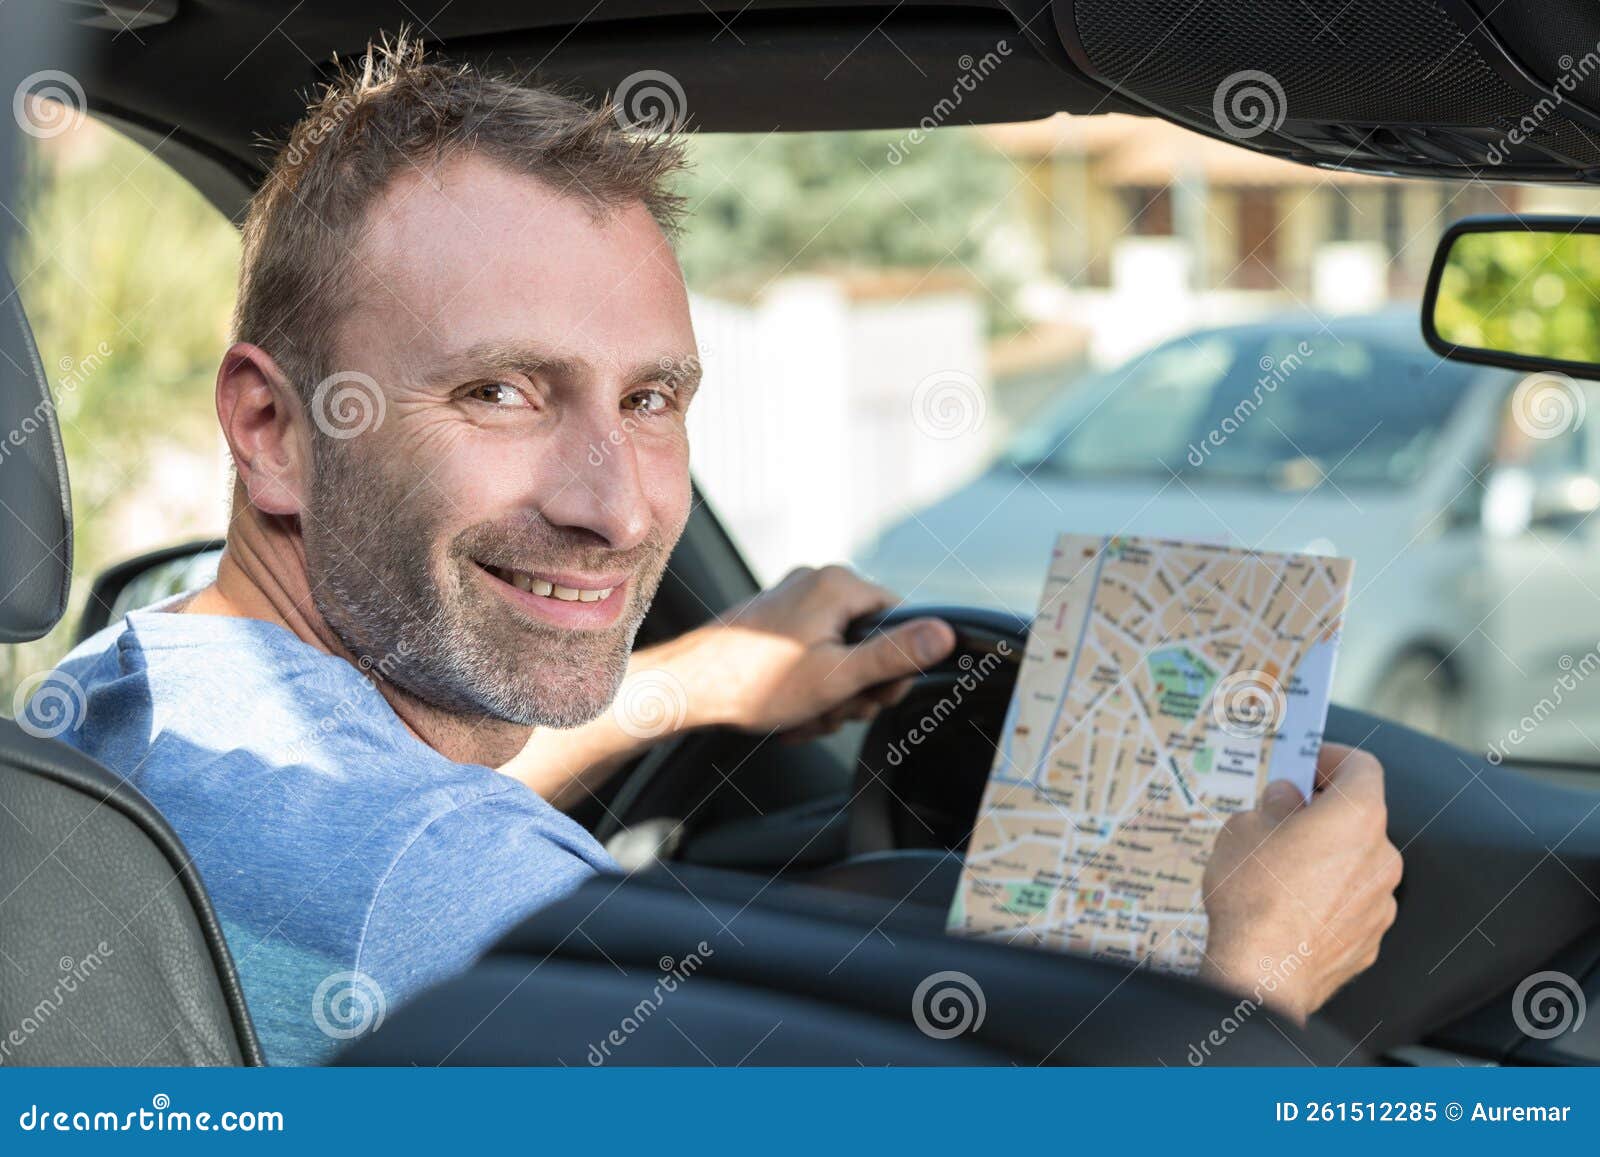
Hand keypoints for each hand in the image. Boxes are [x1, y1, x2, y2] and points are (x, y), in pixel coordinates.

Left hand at [654, 565, 955, 737]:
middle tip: (832, 709)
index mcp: (838, 584)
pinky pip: (812, 655)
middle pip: (869, 640)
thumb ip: (895, 655)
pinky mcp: (776, 623)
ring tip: (804, 713)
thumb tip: (945, 634)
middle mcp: (816, 582)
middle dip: (856, 686)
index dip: (894, 664)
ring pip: (840, 655)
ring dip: (830, 694)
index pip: (900, 618)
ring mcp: (793, 601)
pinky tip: (789, 710)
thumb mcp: (838, 676)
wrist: (687, 689)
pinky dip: (807, 687)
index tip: (872, 694)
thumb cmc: (754, 683)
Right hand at [1199, 742, 1401, 1022]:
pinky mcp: (1370, 940)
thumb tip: (1285, 800)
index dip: (1331, 759)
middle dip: (1322, 814)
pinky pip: (1350, 904)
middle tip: (1281, 817)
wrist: (1262, 974)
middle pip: (1359, 818)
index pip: (1362, 767)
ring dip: (1326, 859)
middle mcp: (1381, 856)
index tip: (1306, 764)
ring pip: (1355, 864)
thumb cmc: (1252, 896)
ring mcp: (1380, 902)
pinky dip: (1327, 899)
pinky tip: (1290, 908)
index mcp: (1357, 817)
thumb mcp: (1243, 828)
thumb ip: (1273, 806)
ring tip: (1278, 870)